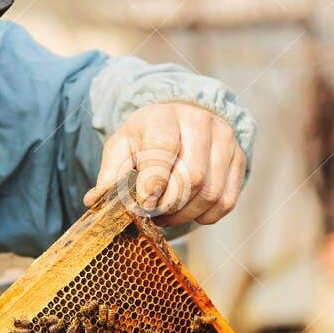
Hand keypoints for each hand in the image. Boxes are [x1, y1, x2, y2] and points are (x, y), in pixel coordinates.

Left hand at [84, 101, 246, 225]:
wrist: (181, 116)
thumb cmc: (146, 136)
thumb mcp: (122, 147)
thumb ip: (110, 174)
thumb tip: (94, 201)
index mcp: (163, 116)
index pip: (164, 149)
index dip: (154, 182)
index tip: (145, 203)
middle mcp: (199, 122)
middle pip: (191, 177)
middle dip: (169, 205)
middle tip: (154, 213)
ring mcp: (224, 140)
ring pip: (210, 192)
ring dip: (186, 214)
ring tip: (168, 213)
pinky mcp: (239, 158)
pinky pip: (226, 200)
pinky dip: (207, 216)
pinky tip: (190, 212)